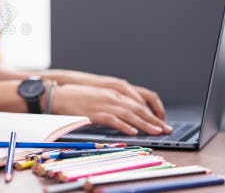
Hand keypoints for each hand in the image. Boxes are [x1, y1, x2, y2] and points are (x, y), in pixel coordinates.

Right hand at [51, 84, 170, 134]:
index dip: (153, 112)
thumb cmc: (77, 97)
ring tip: (156, 132)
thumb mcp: (99, 96)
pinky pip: (113, 120)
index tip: (162, 121)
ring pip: (129, 114)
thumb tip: (127, 115)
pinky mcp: (94, 112)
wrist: (58, 95)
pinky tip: (132, 132)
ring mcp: (103, 104)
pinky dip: (124, 126)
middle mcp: (112, 96)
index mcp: (114, 91)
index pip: (140, 102)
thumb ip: (113, 102)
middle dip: (154, 120)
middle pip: (138, 108)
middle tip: (166, 129)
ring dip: (145, 124)